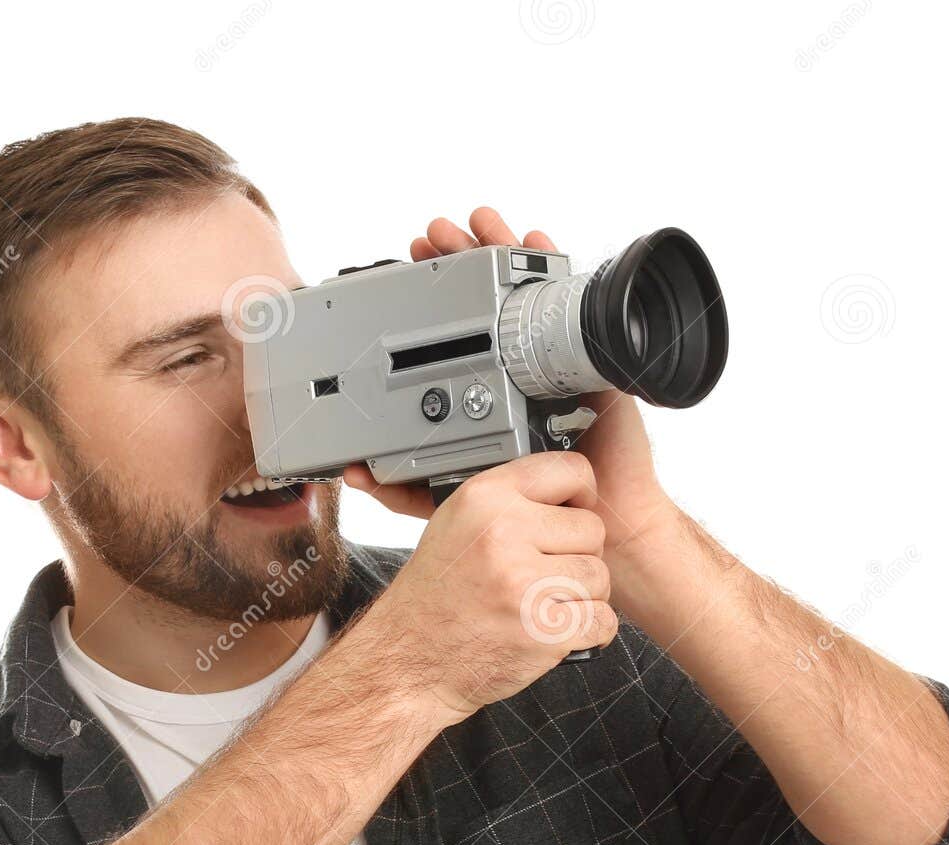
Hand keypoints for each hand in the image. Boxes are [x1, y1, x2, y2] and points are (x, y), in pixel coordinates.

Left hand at [343, 207, 683, 574]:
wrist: (592, 516)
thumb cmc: (531, 506)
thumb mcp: (455, 500)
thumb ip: (405, 493)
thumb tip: (355, 473)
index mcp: (481, 387)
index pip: (450, 329)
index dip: (429, 297)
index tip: (405, 268)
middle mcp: (515, 362)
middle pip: (485, 296)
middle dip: (457, 259)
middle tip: (432, 236)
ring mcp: (552, 353)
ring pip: (524, 287)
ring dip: (500, 247)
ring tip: (476, 224)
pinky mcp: (586, 354)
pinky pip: (571, 298)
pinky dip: (555, 263)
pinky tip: (537, 237)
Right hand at [356, 451, 615, 724]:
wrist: (412, 660)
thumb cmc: (436, 597)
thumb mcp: (456, 524)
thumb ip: (509, 501)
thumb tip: (570, 491)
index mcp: (485, 499)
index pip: (570, 471)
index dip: (581, 495)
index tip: (572, 514)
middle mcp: (504, 534)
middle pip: (592, 529)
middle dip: (576, 555)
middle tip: (543, 576)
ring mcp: (526, 584)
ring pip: (600, 576)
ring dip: (582, 596)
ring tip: (544, 605)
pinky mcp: (545, 631)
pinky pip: (602, 620)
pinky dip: (588, 631)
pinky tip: (556, 631)